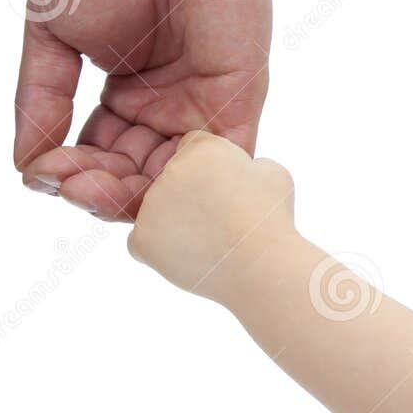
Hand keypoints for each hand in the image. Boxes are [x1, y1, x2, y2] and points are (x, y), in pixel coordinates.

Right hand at [14, 0, 271, 220]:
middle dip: (96, 193)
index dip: (68, 176)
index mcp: (126, 98)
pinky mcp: (236, 100)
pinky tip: (141, 187)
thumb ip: (40, 99)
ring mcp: (202, 108)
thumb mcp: (54, 34)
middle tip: (68, 184)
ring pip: (170, 183)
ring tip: (91, 186)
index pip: (97, 161)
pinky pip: (218, 166)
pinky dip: (182, 188)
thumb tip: (25, 165)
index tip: (42, 171)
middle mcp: (166, 110)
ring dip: (130, 198)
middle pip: (132, 181)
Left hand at [127, 129, 295, 302]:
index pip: (192, 149)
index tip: (226, 190)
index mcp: (200, 148)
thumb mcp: (271, 171)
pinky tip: (191, 254)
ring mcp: (151, 205)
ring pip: (158, 211)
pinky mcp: (141, 239)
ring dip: (175, 222)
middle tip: (218, 219)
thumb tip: (242, 171)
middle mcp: (169, 171)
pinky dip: (161, 250)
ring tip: (209, 240)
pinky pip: (144, 241)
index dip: (211, 171)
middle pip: (173, 180)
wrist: (260, 265)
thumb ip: (247, 163)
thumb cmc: (270, 219)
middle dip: (190, 195)